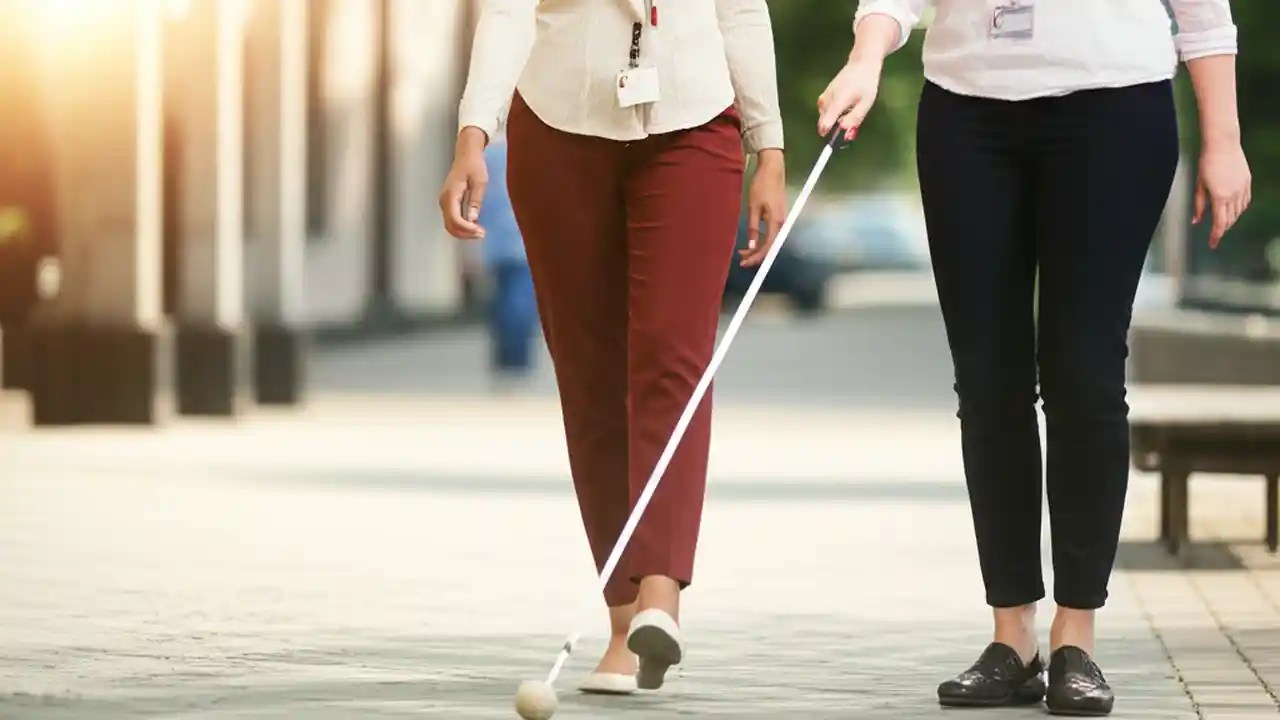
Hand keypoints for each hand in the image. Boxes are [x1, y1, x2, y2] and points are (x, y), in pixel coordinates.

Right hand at [439, 127, 488, 239]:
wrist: (466, 154)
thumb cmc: (474, 165)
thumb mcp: (480, 182)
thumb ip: (475, 201)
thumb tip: (473, 219)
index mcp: (451, 195)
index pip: (455, 219)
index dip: (467, 229)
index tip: (480, 232)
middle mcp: (444, 200)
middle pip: (450, 226)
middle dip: (465, 234)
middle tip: (481, 234)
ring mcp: (445, 202)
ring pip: (450, 225)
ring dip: (463, 232)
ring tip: (479, 232)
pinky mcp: (449, 203)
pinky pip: (452, 219)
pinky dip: (461, 227)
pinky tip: (473, 226)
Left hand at [741, 150, 786, 267]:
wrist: (773, 169)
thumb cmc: (762, 185)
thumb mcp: (753, 207)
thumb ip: (753, 227)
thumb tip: (752, 246)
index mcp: (776, 222)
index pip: (767, 247)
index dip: (755, 258)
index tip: (743, 263)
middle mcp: (782, 224)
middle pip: (770, 247)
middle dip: (756, 255)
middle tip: (741, 259)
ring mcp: (782, 220)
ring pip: (771, 241)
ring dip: (758, 248)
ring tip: (744, 251)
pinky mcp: (780, 216)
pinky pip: (772, 234)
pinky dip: (762, 240)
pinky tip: (753, 241)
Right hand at [817, 55, 883, 140]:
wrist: (861, 64)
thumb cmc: (866, 84)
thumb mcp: (866, 104)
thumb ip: (854, 119)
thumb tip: (843, 132)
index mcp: (838, 102)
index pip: (825, 124)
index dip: (827, 135)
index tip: (832, 142)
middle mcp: (827, 100)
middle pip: (823, 122)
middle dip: (833, 127)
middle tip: (848, 123)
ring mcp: (824, 96)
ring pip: (824, 116)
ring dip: (834, 119)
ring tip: (848, 111)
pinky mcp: (824, 94)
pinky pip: (824, 109)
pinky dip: (832, 112)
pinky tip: (843, 106)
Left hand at [1194, 140, 1250, 248]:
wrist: (1223, 144)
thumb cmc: (1207, 163)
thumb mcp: (1199, 185)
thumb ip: (1198, 205)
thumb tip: (1196, 221)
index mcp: (1220, 197)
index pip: (1219, 223)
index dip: (1216, 236)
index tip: (1212, 244)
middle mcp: (1234, 195)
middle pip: (1230, 219)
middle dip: (1222, 228)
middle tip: (1215, 234)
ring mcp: (1243, 188)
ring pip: (1239, 211)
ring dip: (1231, 219)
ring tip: (1223, 223)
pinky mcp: (1247, 181)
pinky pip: (1245, 201)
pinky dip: (1240, 209)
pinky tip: (1234, 210)